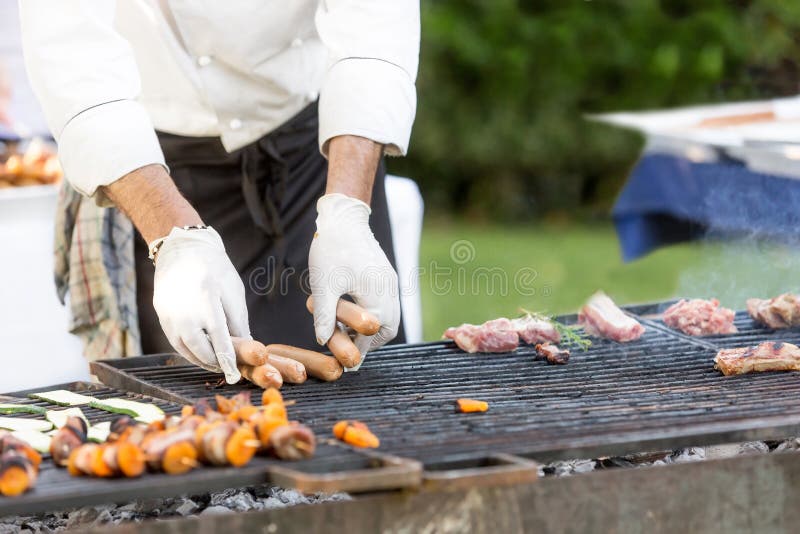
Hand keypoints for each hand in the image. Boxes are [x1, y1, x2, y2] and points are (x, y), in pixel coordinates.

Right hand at [152, 227, 248, 382]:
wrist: (183, 249)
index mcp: (206, 299)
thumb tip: (244, 348)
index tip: (235, 373)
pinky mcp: (161, 315)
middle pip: (199, 348)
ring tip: (215, 364)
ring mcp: (169, 313)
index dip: (227, 358)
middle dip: (214, 362)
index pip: (218, 338)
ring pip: (184, 348)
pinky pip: (175, 341)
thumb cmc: (215, 270)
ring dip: (200, 360)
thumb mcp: (233, 292)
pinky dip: (188, 351)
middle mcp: (184, 309)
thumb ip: (237, 322)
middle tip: (227, 369)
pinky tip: (200, 353)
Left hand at [308, 193, 399, 368]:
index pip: (370, 335)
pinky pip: (387, 301)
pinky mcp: (387, 275)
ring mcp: (391, 282)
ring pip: (390, 316)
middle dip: (370, 340)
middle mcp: (390, 291)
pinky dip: (374, 312)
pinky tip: (355, 309)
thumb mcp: (324, 285)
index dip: (357, 350)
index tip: (348, 364)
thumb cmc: (332, 250)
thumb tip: (321, 340)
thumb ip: (323, 315)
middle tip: (351, 346)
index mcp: (378, 296)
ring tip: (351, 330)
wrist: (344, 218)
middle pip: (388, 329)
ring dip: (372, 326)